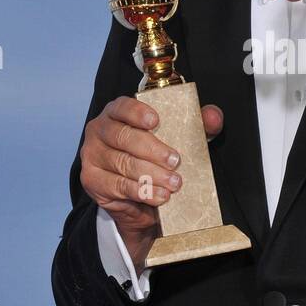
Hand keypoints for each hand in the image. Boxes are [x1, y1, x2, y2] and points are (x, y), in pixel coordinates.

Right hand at [80, 96, 223, 270]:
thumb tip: (213, 116)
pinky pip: (117, 185)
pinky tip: (159, 195)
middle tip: (175, 161)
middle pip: (123, 136)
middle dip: (152, 150)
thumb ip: (198, 124)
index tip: (156, 121)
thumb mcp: (181, 138)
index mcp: (117, 112)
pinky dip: (141, 191)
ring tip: (173, 183)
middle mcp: (99, 130)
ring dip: (151, 174)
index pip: (122, 106)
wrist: (141, 198)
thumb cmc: (157, 158)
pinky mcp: (92, 179)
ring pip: (122, 163)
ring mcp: (92, 155)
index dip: (137, 113)